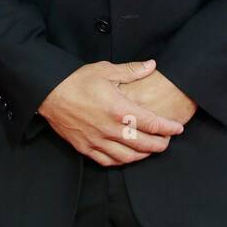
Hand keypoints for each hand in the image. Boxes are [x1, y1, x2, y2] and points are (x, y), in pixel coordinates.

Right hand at [37, 59, 185, 166]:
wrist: (49, 93)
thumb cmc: (77, 80)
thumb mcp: (106, 70)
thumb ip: (131, 71)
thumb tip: (152, 65)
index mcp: (119, 109)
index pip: (152, 123)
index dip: (168, 127)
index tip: (177, 128)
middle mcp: (110, 129)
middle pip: (143, 144)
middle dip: (160, 144)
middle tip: (167, 141)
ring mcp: (97, 141)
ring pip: (127, 157)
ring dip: (143, 155)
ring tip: (150, 149)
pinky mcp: (85, 147)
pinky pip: (107, 161)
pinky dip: (121, 161)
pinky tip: (127, 156)